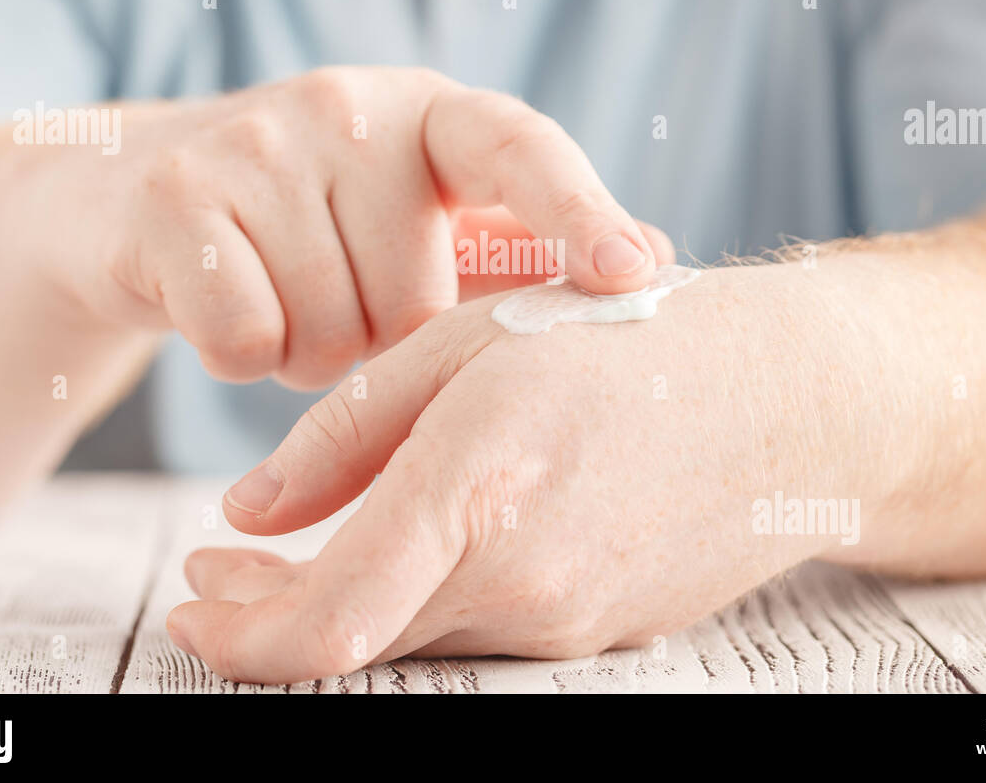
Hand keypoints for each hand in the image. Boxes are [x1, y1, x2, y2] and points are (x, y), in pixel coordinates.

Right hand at [27, 67, 668, 388]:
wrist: (131, 198)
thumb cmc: (309, 224)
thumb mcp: (413, 216)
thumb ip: (516, 242)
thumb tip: (659, 261)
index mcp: (429, 111)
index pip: (521, 149)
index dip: (581, 212)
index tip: (633, 275)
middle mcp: (348, 105)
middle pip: (416, 306)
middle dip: (382, 342)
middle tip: (336, 296)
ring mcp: (256, 143)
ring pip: (332, 336)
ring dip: (309, 352)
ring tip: (279, 295)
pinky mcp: (174, 198)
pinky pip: (248, 341)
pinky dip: (240, 357)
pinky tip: (222, 308)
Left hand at [166, 263, 898, 682]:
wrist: (794, 400)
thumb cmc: (627, 339)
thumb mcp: (471, 344)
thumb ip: (346, 434)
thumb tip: (244, 514)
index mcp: (479, 492)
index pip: (326, 626)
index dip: (239, 636)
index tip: (191, 603)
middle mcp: (523, 584)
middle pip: (359, 646)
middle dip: (271, 620)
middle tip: (222, 572)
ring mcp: (568, 625)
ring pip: (419, 638)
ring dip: (349, 606)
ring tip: (311, 546)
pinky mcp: (599, 634)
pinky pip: (484, 629)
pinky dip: (426, 601)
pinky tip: (426, 542)